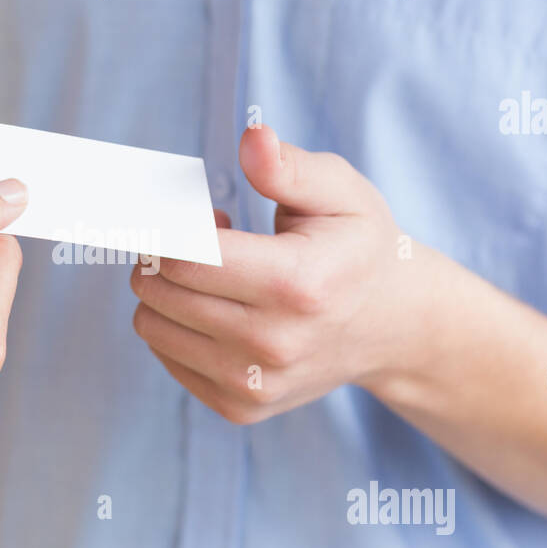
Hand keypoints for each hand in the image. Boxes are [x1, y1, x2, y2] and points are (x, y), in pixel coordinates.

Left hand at [129, 125, 420, 423]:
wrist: (395, 328)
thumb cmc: (360, 247)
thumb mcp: (341, 192)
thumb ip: (290, 167)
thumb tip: (253, 139)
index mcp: (296, 285)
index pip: (186, 258)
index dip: (170, 226)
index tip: (193, 210)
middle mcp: (273, 345)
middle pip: (161, 290)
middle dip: (163, 252)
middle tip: (205, 235)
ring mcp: (256, 385)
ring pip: (152, 326)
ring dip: (166, 289)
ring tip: (212, 270)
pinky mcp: (242, 408)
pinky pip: (166, 356)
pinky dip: (176, 325)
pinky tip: (218, 305)